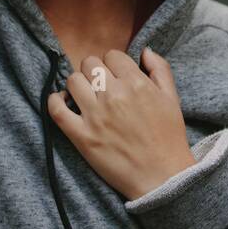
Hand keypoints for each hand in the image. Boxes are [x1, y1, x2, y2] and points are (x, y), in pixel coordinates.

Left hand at [48, 47, 196, 200]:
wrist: (162, 178)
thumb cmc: (168, 139)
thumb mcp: (172, 99)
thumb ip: (160, 69)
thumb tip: (145, 50)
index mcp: (137, 84)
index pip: (112, 55)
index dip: (113, 64)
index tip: (115, 76)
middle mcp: (114, 96)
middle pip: (90, 64)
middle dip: (95, 71)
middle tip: (101, 86)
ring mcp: (95, 116)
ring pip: (73, 80)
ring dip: (78, 84)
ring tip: (86, 96)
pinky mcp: (82, 136)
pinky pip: (56, 110)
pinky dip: (55, 101)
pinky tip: (63, 102)